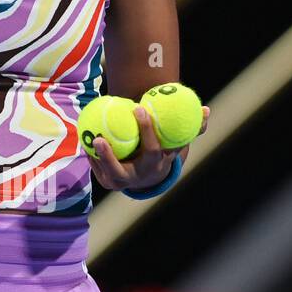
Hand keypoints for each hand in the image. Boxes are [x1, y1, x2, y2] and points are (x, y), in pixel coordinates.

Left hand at [90, 104, 209, 190]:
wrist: (146, 177)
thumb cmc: (161, 152)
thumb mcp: (175, 143)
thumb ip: (190, 128)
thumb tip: (206, 110)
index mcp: (156, 164)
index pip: (152, 148)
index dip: (147, 130)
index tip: (139, 108)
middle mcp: (137, 177)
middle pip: (120, 169)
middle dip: (109, 156)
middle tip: (99, 138)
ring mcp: (119, 182)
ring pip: (104, 171)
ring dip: (95, 157)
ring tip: (89, 139)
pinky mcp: (106, 181)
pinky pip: (95, 166)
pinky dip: (91, 154)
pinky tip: (85, 137)